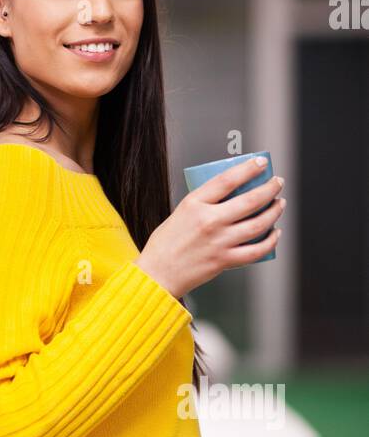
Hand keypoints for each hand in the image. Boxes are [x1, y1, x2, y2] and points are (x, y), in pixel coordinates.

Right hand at [134, 157, 285, 299]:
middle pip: (250, 200)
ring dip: (274, 212)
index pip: (227, 180)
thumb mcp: (181, 212)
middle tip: (277, 183)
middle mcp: (209, 221)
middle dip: (270, 189)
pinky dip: (271, 241)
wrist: (157, 273)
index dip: (248, 169)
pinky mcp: (224, 260)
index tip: (261, 163)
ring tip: (280, 204)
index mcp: (194, 204)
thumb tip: (233, 192)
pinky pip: (256, 251)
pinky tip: (275, 233)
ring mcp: (219, 242)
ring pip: (258, 224)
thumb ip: (204, 203)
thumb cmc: (166, 243)